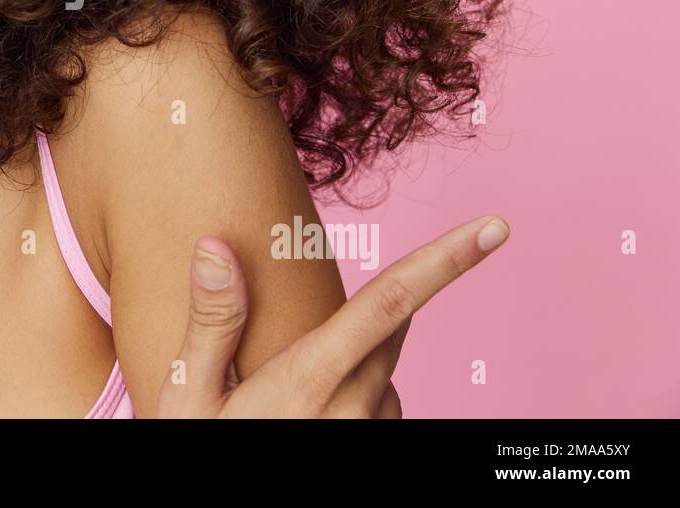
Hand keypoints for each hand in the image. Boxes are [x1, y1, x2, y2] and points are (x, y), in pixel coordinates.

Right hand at [158, 213, 510, 416]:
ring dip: (359, 359)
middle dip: (372, 308)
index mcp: (311, 380)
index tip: (492, 229)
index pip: (390, 303)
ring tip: (294, 387)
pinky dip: (358, 395)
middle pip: (391, 330)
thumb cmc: (201, 450)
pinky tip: (312, 412)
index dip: (445, 261)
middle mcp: (355, 407)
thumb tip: (216, 246)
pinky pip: (381, 409)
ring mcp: (372, 436)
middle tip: (309, 327)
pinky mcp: (379, 453)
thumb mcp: (190, 394)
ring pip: (385, 373)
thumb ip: (212, 321)